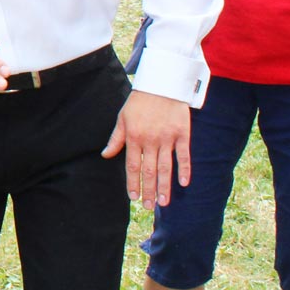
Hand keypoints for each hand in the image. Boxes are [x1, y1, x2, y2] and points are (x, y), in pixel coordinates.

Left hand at [101, 90, 191, 208]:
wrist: (162, 83)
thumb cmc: (139, 102)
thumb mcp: (123, 118)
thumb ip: (116, 138)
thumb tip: (105, 155)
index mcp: (134, 137)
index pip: (132, 166)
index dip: (133, 183)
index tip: (134, 198)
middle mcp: (150, 140)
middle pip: (149, 170)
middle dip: (149, 190)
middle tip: (149, 206)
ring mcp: (167, 138)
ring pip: (166, 167)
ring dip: (165, 186)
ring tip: (164, 202)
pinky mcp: (182, 133)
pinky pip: (184, 155)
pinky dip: (184, 169)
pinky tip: (183, 183)